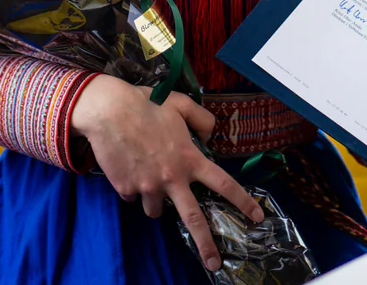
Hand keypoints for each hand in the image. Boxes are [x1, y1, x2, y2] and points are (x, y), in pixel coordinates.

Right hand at [70, 77, 263, 271]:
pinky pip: (134, 196)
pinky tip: (130, 166)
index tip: (257, 217)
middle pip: (194, 220)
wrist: (108, 111)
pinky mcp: (127, 189)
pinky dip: (134, 187)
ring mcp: (149, 187)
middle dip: (206, 245)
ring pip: (157, 210)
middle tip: (214, 263)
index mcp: (190, 159)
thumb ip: (202, 121)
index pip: (223, 184)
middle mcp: (173, 178)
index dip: (243, 202)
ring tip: (149, 175)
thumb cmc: (146, 104)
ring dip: (158, 201)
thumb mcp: (182, 104)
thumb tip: (209, 138)